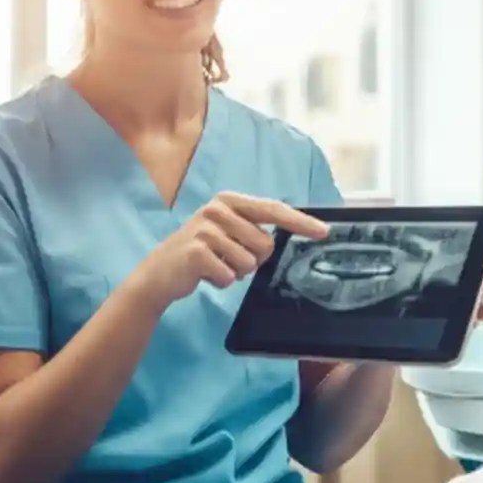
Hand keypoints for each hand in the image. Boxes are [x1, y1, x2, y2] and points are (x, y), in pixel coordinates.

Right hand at [128, 192, 328, 312]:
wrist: (159, 273)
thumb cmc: (200, 253)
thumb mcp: (227, 232)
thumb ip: (254, 229)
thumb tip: (290, 233)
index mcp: (229, 201)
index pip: (273, 210)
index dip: (300, 222)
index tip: (324, 231)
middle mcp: (218, 209)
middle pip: (265, 245)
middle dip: (252, 260)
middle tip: (228, 258)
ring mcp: (206, 230)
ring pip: (249, 263)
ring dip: (235, 272)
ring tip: (215, 265)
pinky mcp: (198, 252)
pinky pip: (230, 277)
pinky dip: (221, 282)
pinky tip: (204, 274)